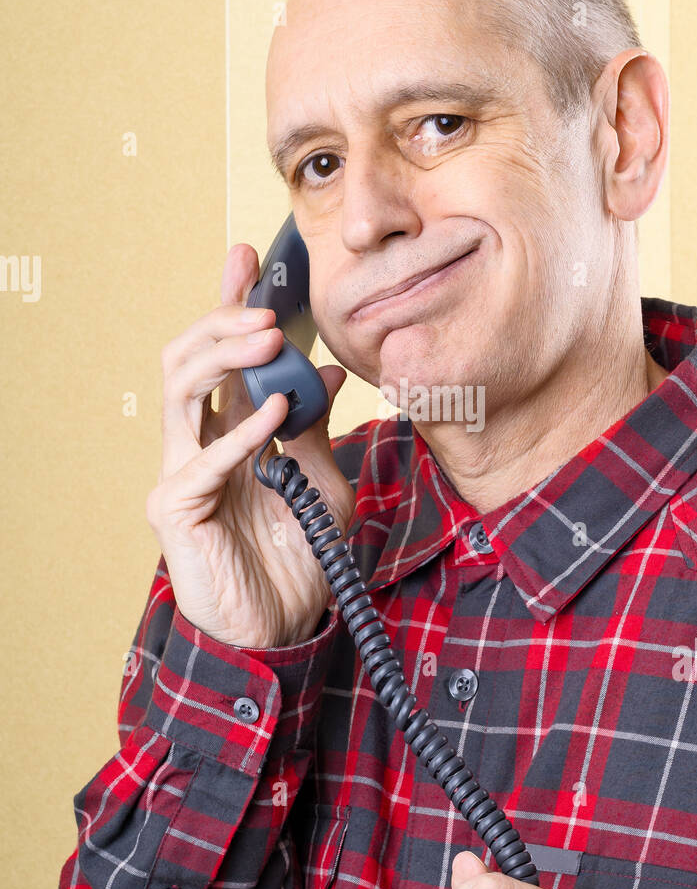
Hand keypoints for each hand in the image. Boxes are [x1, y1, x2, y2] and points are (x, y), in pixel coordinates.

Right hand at [146, 243, 355, 647]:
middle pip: (187, 359)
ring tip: (268, 339)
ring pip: (179, 390)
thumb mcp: (322, 482)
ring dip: (224, 356)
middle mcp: (196, 445)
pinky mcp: (175, 509)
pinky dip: (241, 430)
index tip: (248, 259)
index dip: (228, 305)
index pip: (221, 356)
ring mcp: (180, 474)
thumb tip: (328, 371)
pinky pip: (202, 458)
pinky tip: (276, 411)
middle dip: (222, 322)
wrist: (285, 629)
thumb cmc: (296, 559)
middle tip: (265, 308)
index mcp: (228, 433)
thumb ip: (316, 430)